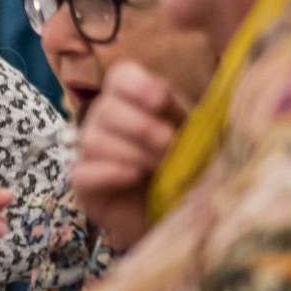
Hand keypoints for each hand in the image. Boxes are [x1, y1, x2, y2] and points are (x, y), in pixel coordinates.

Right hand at [71, 61, 187, 251]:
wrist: (171, 212)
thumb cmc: (183, 168)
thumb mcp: (196, 140)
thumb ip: (194, 120)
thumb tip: (208, 109)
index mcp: (131, 100)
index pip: (121, 77)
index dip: (138, 86)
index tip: (161, 101)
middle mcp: (104, 119)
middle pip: (106, 107)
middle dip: (142, 126)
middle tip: (170, 145)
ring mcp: (88, 151)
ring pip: (93, 139)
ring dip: (131, 151)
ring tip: (159, 167)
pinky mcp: (83, 183)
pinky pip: (83, 171)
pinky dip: (109, 172)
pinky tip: (134, 177)